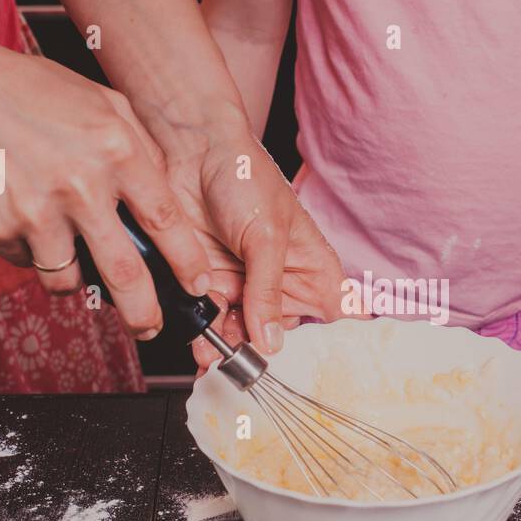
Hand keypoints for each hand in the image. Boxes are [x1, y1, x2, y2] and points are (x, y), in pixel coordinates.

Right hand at [0, 43, 212, 339]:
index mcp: (116, 150)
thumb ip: (143, 153)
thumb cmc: (40, 94)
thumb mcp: (107, 105)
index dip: (186, 262)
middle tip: (151, 326)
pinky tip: (29, 215)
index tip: (198, 287)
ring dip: (77, 277)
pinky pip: (29, 262)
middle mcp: (80, 184)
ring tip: (70, 247)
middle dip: (144, 313)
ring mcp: (36, 208)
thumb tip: (170, 209)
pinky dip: (35, 252)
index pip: (165, 221)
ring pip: (69, 279)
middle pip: (124, 272)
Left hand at [159, 135, 347, 365]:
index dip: (324, 346)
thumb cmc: (243, 176)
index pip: (333, 318)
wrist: (187, 151)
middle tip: (248, 367)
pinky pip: (207, 321)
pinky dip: (201, 336)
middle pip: (280, 335)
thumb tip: (272, 342)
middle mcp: (281, 281)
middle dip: (263, 354)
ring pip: (241, 334)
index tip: (306, 369)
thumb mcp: (266, 237)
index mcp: (313, 267)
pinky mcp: (208, 284)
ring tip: (215, 359)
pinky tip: (199, 346)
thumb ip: (268, 292)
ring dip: (228, 350)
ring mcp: (244, 284)